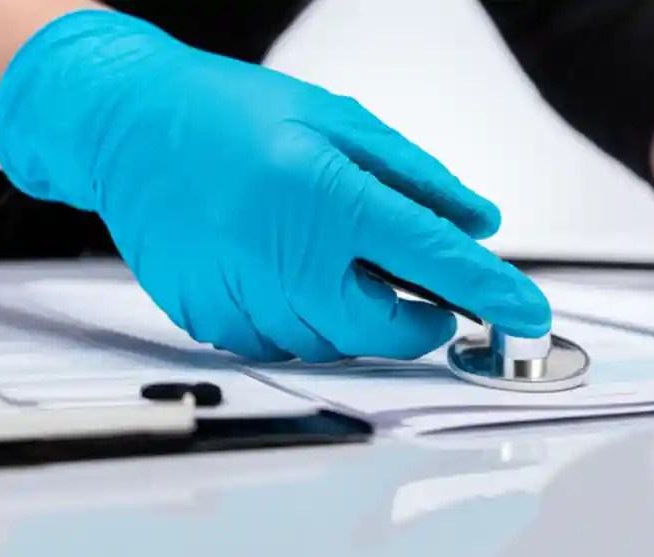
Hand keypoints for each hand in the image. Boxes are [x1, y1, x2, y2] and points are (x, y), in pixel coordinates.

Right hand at [0, 10, 550, 361]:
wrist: (127, 124)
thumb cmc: (228, 113)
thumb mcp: (336, 121)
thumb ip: (414, 179)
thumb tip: (477, 225)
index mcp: (320, 191)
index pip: (431, 258)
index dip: (489, 291)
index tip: (526, 313)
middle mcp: (276, 249)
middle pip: (378, 329)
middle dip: (414, 324)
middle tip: (424, 302)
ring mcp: (234, 290)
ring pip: (325, 345)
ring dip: (350, 321)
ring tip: (328, 266)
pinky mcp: (203, 313)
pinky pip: (273, 346)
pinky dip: (297, 324)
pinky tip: (281, 278)